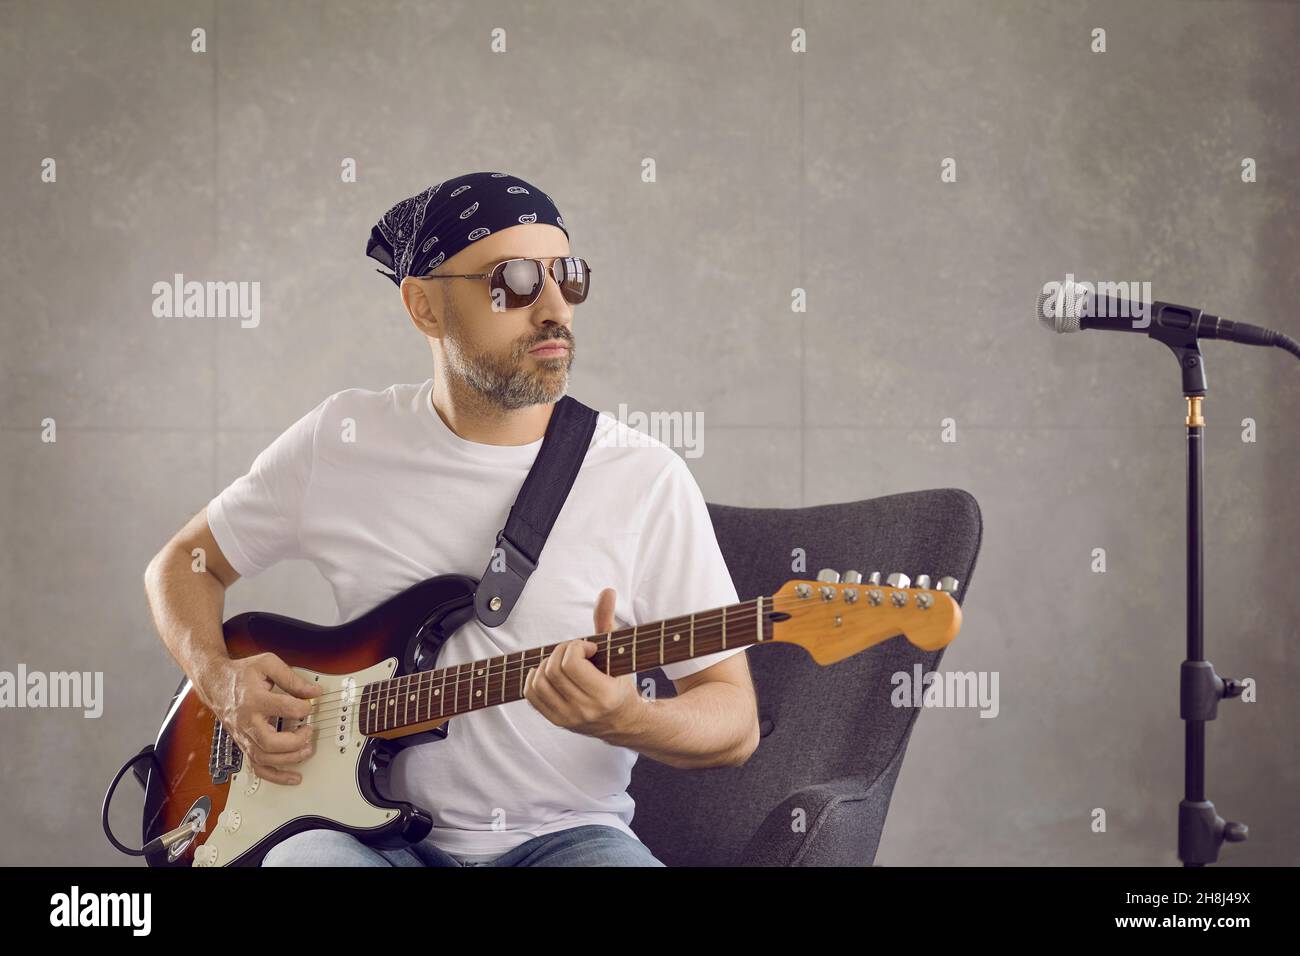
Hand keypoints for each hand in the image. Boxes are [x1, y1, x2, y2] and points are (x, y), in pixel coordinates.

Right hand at [196, 652, 320, 785]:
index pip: (284, 708)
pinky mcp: (244, 745)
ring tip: (307, 751)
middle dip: (296, 741)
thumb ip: (292, 679)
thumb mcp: (267, 665)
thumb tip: (315, 691)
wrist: (216, 684)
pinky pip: (257, 767)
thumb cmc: (241, 675)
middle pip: (270, 742)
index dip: (304, 706)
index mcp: (254, 699)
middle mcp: (247, 722)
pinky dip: (276, 776)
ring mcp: (244, 736)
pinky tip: (292, 777)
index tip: (310, 702)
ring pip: (264, 758)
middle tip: (309, 731)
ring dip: (290, 759)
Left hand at [523, 586, 640, 738]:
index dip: (576, 647)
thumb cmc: (620, 682)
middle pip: (553, 670)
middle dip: (561, 651)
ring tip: (563, 662)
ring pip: (539, 682)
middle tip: (575, 651)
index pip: (571, 664)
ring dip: (547, 664)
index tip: (588, 647)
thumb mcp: (618, 653)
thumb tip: (607, 591)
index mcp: (605, 694)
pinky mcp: (556, 721)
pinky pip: (531, 695)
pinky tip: (549, 672)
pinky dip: (534, 678)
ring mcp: (568, 717)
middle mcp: (585, 709)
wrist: (624, 721)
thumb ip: (607, 621)